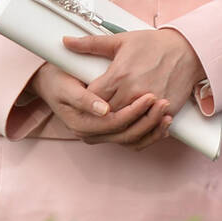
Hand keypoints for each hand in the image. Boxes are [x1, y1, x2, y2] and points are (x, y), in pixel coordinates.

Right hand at [28, 61, 169, 149]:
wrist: (53, 83)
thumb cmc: (60, 80)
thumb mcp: (67, 86)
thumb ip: (84, 98)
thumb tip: (104, 110)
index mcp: (81, 124)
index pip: (113, 123)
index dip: (133, 112)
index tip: (149, 97)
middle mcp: (92, 134)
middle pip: (125, 135)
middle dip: (147, 121)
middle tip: (164, 103)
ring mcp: (102, 134)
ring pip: (131, 140)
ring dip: (152, 130)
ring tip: (168, 114)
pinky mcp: (111, 131)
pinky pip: (133, 140)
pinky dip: (150, 134)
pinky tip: (164, 124)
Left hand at [63, 29, 202, 117]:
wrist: (189, 49)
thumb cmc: (154, 44)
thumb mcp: (122, 40)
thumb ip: (91, 44)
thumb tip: (65, 41)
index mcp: (119, 76)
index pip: (92, 99)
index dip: (85, 103)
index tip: (82, 100)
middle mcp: (133, 92)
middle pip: (106, 116)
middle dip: (98, 117)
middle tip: (93, 115)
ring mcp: (150, 103)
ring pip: (125, 125)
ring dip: (117, 127)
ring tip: (110, 123)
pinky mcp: (165, 110)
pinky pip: (146, 129)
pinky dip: (137, 131)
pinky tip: (130, 128)